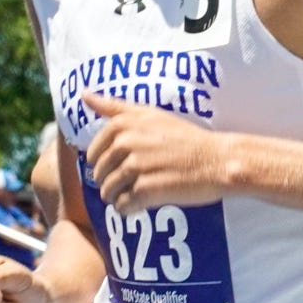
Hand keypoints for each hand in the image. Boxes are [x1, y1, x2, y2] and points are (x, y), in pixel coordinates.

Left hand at [83, 92, 229, 211]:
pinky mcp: (145, 190)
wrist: (217, 161)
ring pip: (108, 191)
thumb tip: (84, 94)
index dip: (105, 163)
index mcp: (124, 125)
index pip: (94, 152)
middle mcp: (126, 143)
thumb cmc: (186, 138)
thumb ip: (115, 107)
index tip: (123, 165)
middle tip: (137, 180)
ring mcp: (135, 167)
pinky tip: (146, 202)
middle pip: (100, 173)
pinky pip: (122, 206)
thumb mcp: (151, 115)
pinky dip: (130, 209)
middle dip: (112, 181)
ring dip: (120, 197)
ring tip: (141, 191)